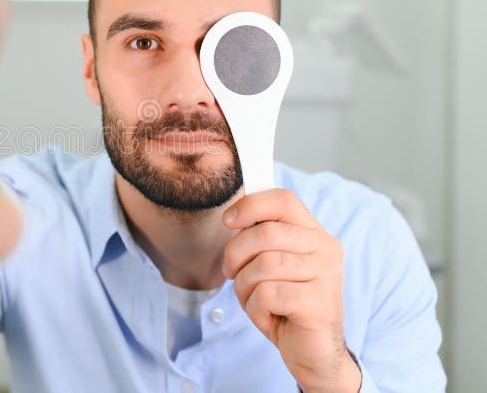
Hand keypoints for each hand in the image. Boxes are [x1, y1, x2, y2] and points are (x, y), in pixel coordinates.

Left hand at [221, 189, 360, 391]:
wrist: (314, 354)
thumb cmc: (286, 305)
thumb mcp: (271, 264)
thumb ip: (260, 237)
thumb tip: (234, 213)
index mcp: (314, 233)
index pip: (283, 200)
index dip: (250, 205)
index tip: (228, 220)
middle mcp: (326, 249)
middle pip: (264, 233)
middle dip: (235, 255)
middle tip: (232, 274)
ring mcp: (326, 276)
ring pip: (262, 265)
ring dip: (245, 287)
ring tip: (255, 300)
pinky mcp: (318, 304)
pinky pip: (267, 294)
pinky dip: (256, 309)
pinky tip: (270, 317)